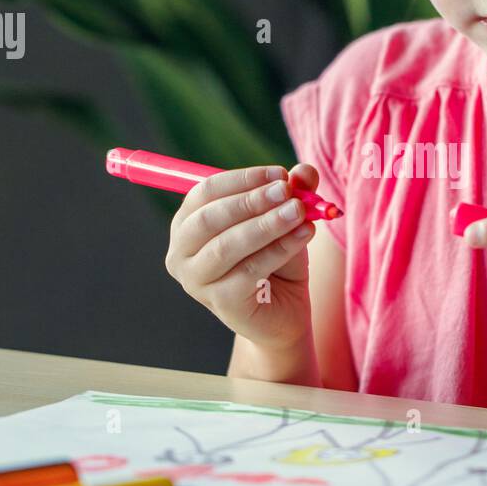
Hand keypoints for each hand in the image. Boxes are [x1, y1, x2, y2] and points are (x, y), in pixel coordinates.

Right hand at [165, 161, 320, 350]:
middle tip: (287, 191)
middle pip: (208, 218)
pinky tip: (304, 234)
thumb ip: (291, 194)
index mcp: (187, 224)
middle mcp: (181, 253)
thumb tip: (305, 171)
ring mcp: (196, 281)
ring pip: (227, 245)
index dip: (242, 179)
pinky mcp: (221, 302)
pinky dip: (279, 248)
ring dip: (267, 224)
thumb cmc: (276, 262)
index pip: (205, 192)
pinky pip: (250, 269)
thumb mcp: (284, 221)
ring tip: (299, 211)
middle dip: (251, 200)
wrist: (283, 314)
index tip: (279, 173)